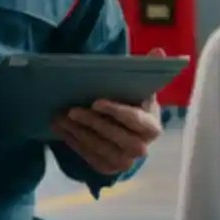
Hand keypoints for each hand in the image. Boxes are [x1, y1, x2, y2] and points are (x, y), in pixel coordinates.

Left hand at [51, 49, 166, 175]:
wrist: (129, 131)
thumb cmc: (134, 105)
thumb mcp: (142, 88)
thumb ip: (149, 69)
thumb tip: (158, 50)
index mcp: (152, 127)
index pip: (135, 119)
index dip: (116, 111)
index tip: (96, 101)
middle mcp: (141, 148)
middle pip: (116, 137)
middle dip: (93, 123)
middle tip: (72, 109)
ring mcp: (125, 162)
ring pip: (100, 148)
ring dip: (78, 133)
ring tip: (60, 117)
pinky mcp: (109, 168)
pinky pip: (89, 157)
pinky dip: (73, 143)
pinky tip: (61, 129)